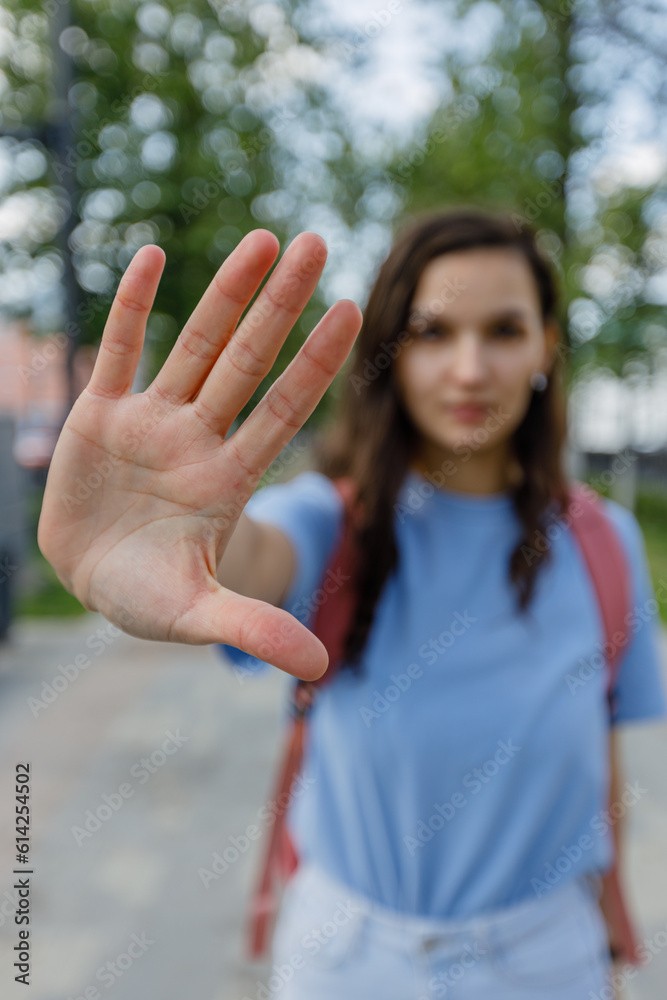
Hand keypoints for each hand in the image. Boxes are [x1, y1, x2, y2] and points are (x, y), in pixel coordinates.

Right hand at [37, 230, 361, 678]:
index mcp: (227, 478)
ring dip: (226, 292)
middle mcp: (198, 437)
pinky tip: (151, 255)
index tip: (355, 311)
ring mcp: (150, 420)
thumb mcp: (198, 614)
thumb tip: (322, 670)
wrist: (91, 580)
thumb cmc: (148, 597)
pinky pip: (117, 350)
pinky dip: (129, 306)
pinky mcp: (99, 414)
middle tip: (321, 242)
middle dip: (282, 305)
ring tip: (264, 238)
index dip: (317, 363)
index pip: (284, 410)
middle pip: (249, 361)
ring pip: (195, 345)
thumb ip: (254, 629)